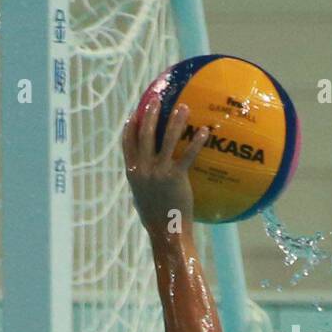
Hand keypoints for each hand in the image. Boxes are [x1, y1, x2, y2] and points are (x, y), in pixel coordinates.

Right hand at [122, 96, 208, 233]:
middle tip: (156, 100)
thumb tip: (149, 170)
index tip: (133, 114)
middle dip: (150, 115)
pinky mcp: (175, 177)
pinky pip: (188, 154)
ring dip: (175, 120)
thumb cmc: (155, 217)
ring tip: (183, 107)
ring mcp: (158, 172)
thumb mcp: (142, 195)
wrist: (165, 231)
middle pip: (144, 135)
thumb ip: (143, 179)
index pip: (127, 144)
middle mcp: (143, 169)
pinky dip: (197, 141)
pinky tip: (204, 131)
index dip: (129, 128)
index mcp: (132, 173)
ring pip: (167, 139)